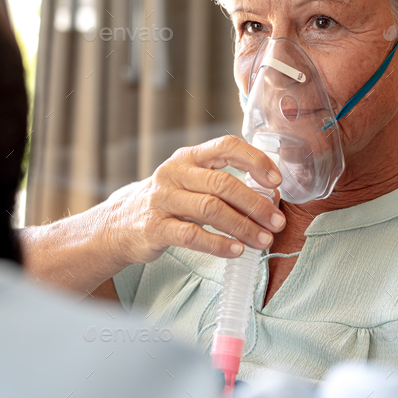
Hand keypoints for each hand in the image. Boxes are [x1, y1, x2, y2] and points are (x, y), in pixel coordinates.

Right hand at [106, 135, 285, 265]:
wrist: (120, 226)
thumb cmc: (168, 202)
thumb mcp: (191, 182)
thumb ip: (224, 184)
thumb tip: (271, 196)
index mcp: (189, 156)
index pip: (226, 146)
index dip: (255, 160)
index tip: (276, 180)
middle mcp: (175, 172)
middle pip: (222, 183)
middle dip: (255, 204)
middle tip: (277, 221)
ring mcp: (162, 199)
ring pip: (210, 209)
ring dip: (242, 226)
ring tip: (263, 240)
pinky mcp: (154, 227)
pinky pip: (192, 235)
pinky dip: (218, 244)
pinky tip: (236, 251)